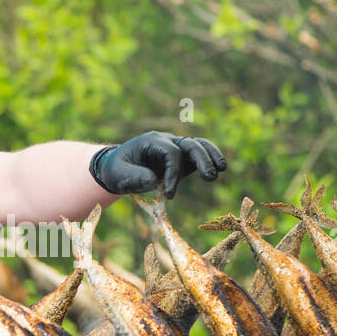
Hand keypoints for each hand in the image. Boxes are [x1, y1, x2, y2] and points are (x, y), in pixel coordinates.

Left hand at [89, 131, 226, 197]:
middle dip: (202, 159)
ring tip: (221, 170)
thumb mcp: (118, 174)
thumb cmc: (116, 169)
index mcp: (151, 141)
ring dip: (211, 156)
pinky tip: (219, 168)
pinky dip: (210, 158)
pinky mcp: (180, 159)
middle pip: (189, 144)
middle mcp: (166, 141)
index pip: (171, 153)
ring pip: (197, 145)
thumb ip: (134, 176)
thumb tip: (154, 182)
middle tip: (210, 178)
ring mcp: (174, 148)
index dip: (174, 173)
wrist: (116, 167)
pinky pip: (198, 154)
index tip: (170, 194)